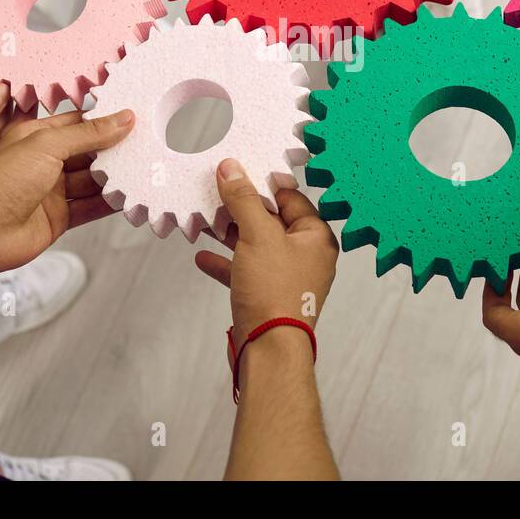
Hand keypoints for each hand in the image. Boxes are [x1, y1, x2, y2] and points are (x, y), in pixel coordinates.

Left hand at [0, 108, 134, 274]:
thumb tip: (122, 119)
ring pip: (90, 181)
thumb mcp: (46, 144)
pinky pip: (88, 208)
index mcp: (35, 137)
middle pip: (87, 153)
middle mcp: (43, 163)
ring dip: (113, 178)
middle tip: (144, 145)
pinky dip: (107, 204)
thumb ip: (88, 133)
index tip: (132, 117)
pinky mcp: (56, 219)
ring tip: (142, 170)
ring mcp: (50, 192)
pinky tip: (127, 197)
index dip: (103, 120)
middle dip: (113, 150)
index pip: (77, 123)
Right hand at [194, 159, 338, 348]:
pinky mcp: (269, 296)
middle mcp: (306, 255)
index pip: (290, 197)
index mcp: (316, 236)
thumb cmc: (274, 292)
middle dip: (241, 209)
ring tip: (204, 220)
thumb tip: (231, 168)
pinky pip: (247, 271)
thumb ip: (243, 199)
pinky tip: (203, 257)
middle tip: (214, 194)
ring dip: (230, 234)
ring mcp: (288, 277)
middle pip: (271, 220)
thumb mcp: (257, 235)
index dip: (262, 183)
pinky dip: (227, 263)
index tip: (236, 172)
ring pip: (256, 246)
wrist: (269, 350)